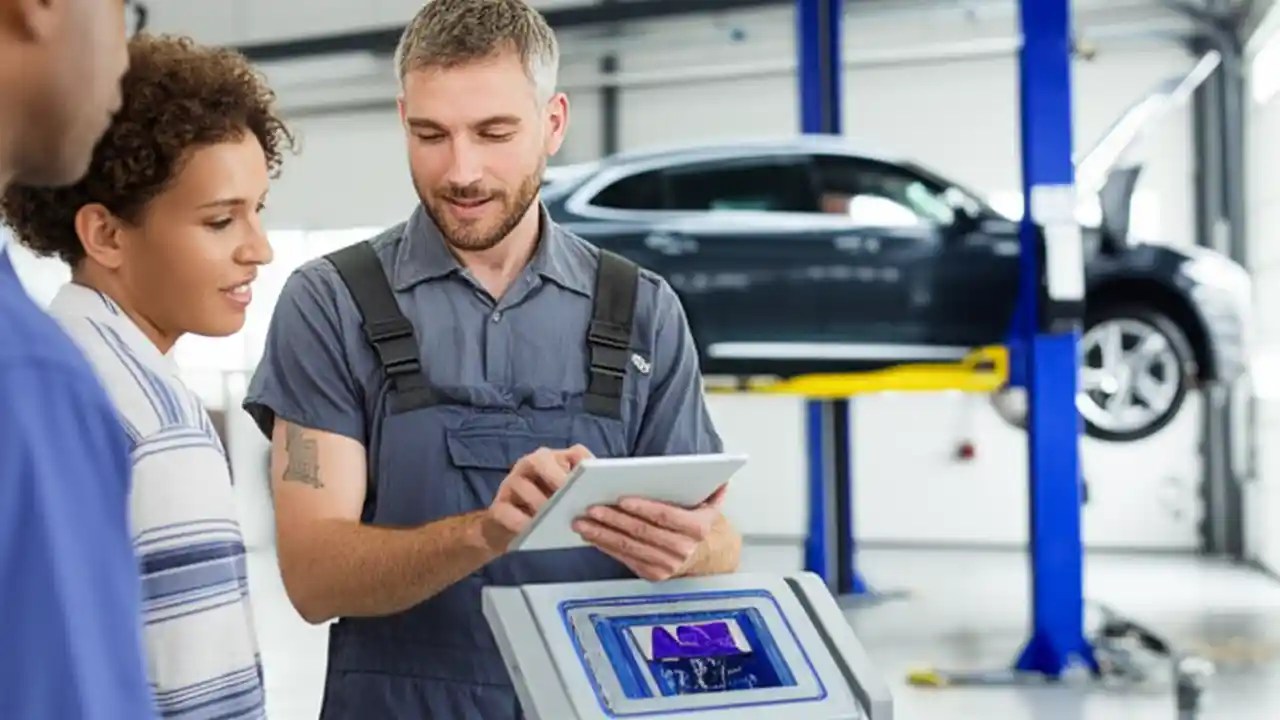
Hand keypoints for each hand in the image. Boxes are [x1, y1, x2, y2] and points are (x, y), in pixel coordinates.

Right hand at [481, 445, 593, 553]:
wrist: (510, 532)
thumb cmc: (548, 513)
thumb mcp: (567, 503)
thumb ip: (582, 497)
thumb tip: (604, 502)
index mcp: (555, 461)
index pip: (575, 453)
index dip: (587, 464)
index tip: (597, 482)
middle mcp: (531, 465)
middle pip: (542, 460)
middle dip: (557, 477)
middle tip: (571, 496)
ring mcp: (511, 483)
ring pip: (522, 485)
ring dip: (538, 502)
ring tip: (552, 519)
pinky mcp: (497, 506)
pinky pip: (506, 511)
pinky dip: (519, 520)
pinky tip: (530, 529)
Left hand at [573, 484, 727, 581]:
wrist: (710, 557)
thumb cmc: (702, 525)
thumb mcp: (711, 506)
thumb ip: (713, 490)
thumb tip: (720, 477)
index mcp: (697, 528)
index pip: (665, 516)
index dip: (643, 508)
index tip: (621, 500)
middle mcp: (681, 549)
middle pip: (641, 532)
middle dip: (613, 520)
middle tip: (591, 509)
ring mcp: (666, 564)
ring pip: (628, 547)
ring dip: (602, 534)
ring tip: (582, 522)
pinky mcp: (653, 574)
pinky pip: (624, 558)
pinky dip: (605, 546)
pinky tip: (591, 535)